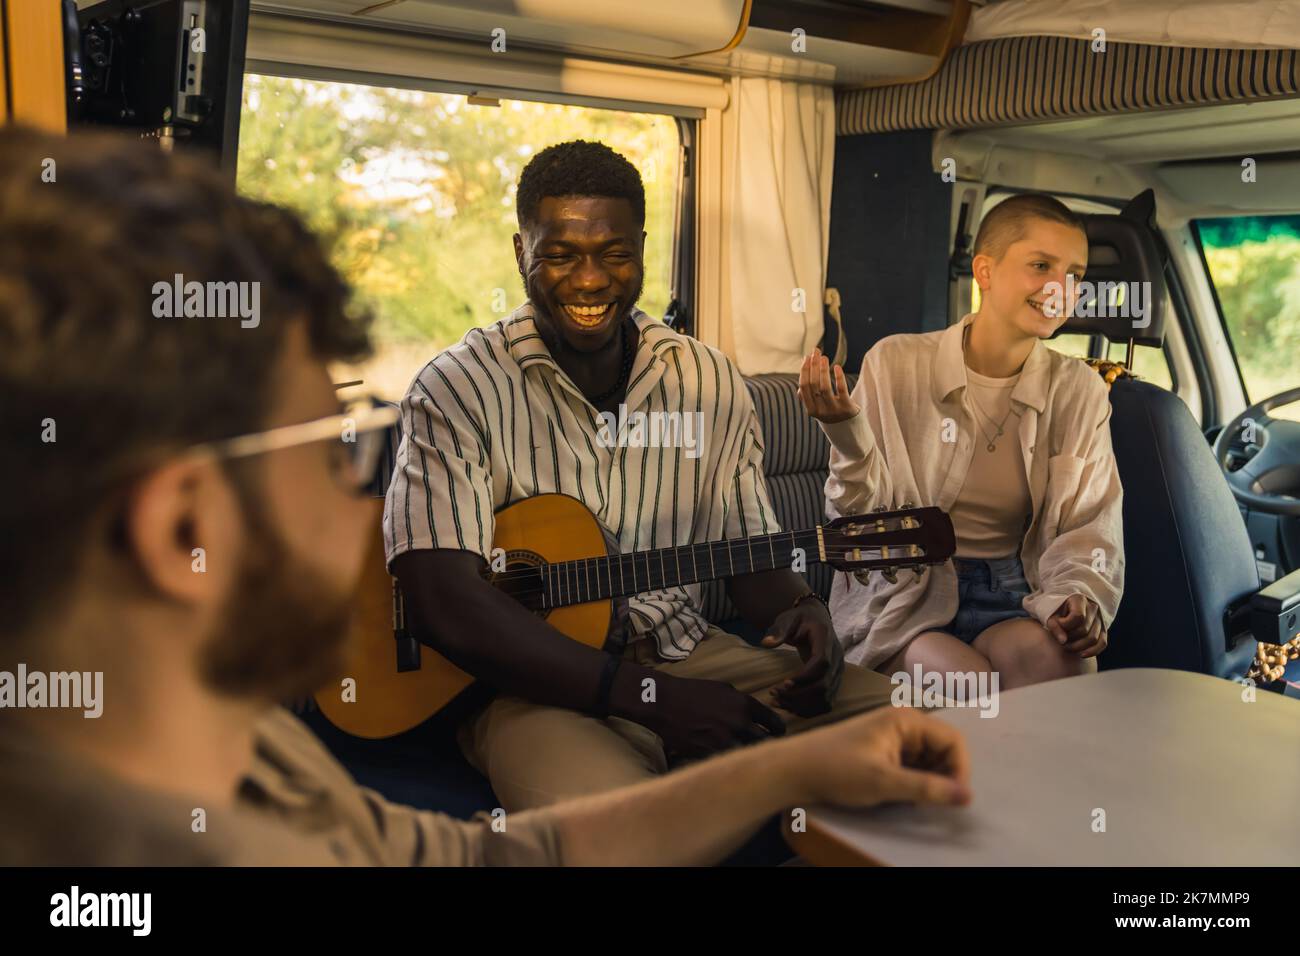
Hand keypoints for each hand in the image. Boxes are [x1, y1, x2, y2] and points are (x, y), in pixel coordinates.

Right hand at [646, 674, 786, 759]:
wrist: (663, 702)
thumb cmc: (692, 692)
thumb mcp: (722, 688)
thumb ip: (742, 703)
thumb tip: (754, 716)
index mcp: (745, 704)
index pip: (774, 723)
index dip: (778, 731)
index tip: (778, 734)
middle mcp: (739, 723)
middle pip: (765, 743)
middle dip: (767, 746)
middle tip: (766, 749)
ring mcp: (724, 740)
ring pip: (748, 756)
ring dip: (748, 756)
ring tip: (748, 758)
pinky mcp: (710, 753)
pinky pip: (727, 762)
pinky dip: (729, 762)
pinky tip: (728, 761)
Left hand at [760, 599, 843, 715]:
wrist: (817, 620)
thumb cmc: (801, 619)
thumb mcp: (788, 618)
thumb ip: (778, 630)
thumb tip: (767, 643)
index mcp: (826, 639)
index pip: (822, 663)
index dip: (804, 677)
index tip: (783, 683)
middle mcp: (837, 658)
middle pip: (824, 685)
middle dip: (798, 694)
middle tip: (774, 694)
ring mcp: (838, 672)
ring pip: (826, 698)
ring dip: (802, 705)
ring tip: (778, 702)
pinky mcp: (835, 682)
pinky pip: (826, 703)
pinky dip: (809, 710)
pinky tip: (791, 708)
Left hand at [790, 707, 970, 809]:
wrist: (794, 769)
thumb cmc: (836, 770)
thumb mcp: (883, 782)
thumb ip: (926, 788)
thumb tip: (967, 796)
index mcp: (906, 720)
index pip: (953, 740)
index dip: (960, 770)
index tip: (954, 799)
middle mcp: (902, 722)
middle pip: (942, 748)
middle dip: (944, 775)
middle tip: (930, 802)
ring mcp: (891, 735)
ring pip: (928, 758)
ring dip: (928, 780)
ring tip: (913, 799)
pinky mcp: (882, 749)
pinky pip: (911, 763)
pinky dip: (914, 780)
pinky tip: (901, 795)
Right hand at [798, 348, 859, 423]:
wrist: (849, 431)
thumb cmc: (831, 414)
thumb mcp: (817, 408)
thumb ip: (808, 397)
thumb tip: (802, 382)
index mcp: (810, 410)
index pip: (804, 386)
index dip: (804, 370)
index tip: (807, 357)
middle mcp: (820, 411)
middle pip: (813, 384)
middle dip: (813, 366)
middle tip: (816, 351)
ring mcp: (834, 410)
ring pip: (824, 387)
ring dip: (823, 370)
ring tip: (824, 357)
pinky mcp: (847, 407)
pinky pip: (841, 390)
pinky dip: (838, 377)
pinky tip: (836, 367)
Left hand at [1047, 594, 1106, 657]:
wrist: (1064, 606)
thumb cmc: (1055, 609)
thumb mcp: (1050, 613)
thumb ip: (1054, 626)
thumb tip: (1063, 641)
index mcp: (1079, 600)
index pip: (1078, 617)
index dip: (1066, 625)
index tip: (1058, 624)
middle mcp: (1093, 608)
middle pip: (1084, 630)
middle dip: (1070, 638)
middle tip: (1060, 641)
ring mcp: (1099, 619)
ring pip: (1093, 638)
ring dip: (1078, 647)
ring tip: (1066, 646)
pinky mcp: (1103, 629)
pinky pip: (1102, 643)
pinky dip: (1092, 651)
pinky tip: (1081, 655)